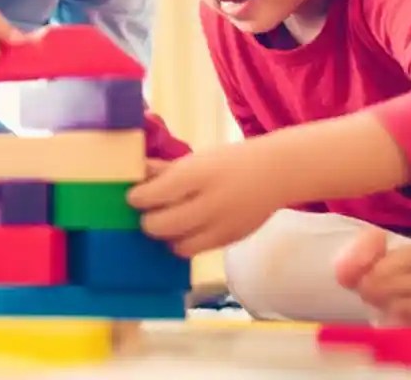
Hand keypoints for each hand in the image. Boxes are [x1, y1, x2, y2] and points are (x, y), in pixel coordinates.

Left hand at [127, 142, 288, 257]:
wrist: (276, 173)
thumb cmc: (231, 162)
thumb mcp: (198, 159)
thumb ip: (165, 169)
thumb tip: (137, 173)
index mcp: (197, 175)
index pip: (152, 195)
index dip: (137, 198)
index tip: (134, 196)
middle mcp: (208, 203)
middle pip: (159, 225)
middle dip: (148, 220)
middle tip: (149, 212)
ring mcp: (220, 227)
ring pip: (176, 245)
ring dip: (167, 236)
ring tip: (169, 223)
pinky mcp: (229, 241)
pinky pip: (195, 251)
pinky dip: (184, 243)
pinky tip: (186, 230)